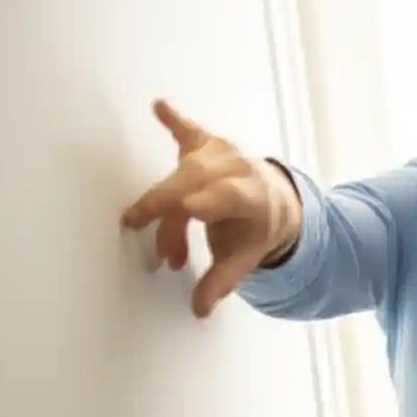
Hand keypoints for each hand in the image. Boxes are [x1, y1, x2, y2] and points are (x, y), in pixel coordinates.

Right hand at [121, 99, 302, 317]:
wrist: (279, 200)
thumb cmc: (259, 228)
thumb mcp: (247, 256)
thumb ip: (221, 280)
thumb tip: (199, 309)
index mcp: (254, 197)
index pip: (226, 197)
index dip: (206, 202)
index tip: (184, 210)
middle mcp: (240, 169)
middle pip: (194, 186)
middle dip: (169, 217)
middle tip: (154, 249)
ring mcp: (224, 152)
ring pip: (185, 167)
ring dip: (162, 198)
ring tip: (137, 220)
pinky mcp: (208, 142)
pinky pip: (189, 130)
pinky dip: (174, 119)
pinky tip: (160, 106)